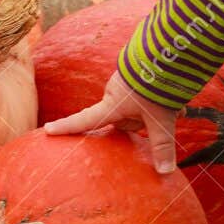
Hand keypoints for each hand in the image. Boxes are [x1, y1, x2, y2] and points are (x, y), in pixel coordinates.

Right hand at [42, 70, 180, 173]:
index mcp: (112, 105)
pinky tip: (176, 99)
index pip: (85, 121)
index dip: (66, 127)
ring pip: (139, 108)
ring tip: (172, 107)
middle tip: (159, 118)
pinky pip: (147, 96)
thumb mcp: (160, 119)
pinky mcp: (137, 74)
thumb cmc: (157, 88)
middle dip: (142, 122)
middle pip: (124, 120)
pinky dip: (161, 100)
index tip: (47, 129)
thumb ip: (162, 145)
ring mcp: (125, 83)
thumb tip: (164, 172)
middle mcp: (114, 94)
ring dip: (155, 111)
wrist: (166, 51)